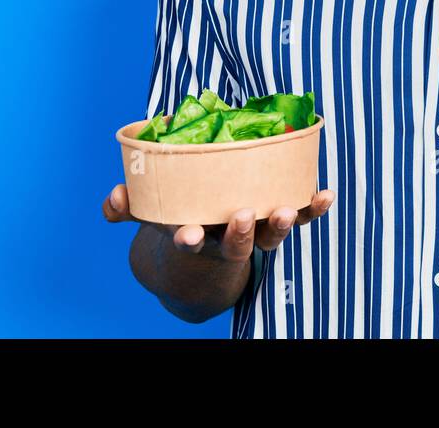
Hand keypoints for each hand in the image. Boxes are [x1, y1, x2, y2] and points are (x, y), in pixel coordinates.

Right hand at [102, 183, 335, 261]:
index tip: (186, 235)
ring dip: (282, 224)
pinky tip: (326, 193)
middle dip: (241, 233)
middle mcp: (227, 240)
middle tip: (243, 215)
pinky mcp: (276, 220)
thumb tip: (113, 198)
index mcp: (194, 236)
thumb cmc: (174, 214)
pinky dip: (313, 208)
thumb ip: (128, 205)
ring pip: (270, 236)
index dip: (188, 239)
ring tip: (289, 209)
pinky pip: (299, 216)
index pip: (190, 242)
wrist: (203, 239)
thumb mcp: (147, 212)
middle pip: (238, 244)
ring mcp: (254, 233)